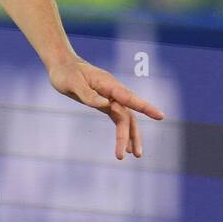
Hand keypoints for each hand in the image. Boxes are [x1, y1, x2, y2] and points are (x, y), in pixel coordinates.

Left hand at [47, 54, 163, 159]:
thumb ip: (89, 95)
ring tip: (135, 155)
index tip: (160, 116)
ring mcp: (111, 98)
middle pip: (128, 115)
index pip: (129, 98)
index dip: (145, 107)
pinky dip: (122, 132)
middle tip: (136, 155)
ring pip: (126, 119)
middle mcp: (114, 91)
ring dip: (130, 137)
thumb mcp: (73, 83)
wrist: (62, 66)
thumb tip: (106, 104)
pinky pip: (118, 119)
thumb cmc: (66, 73)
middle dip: (133, 135)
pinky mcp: (106, 103)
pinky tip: (125, 147)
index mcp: (108, 84)